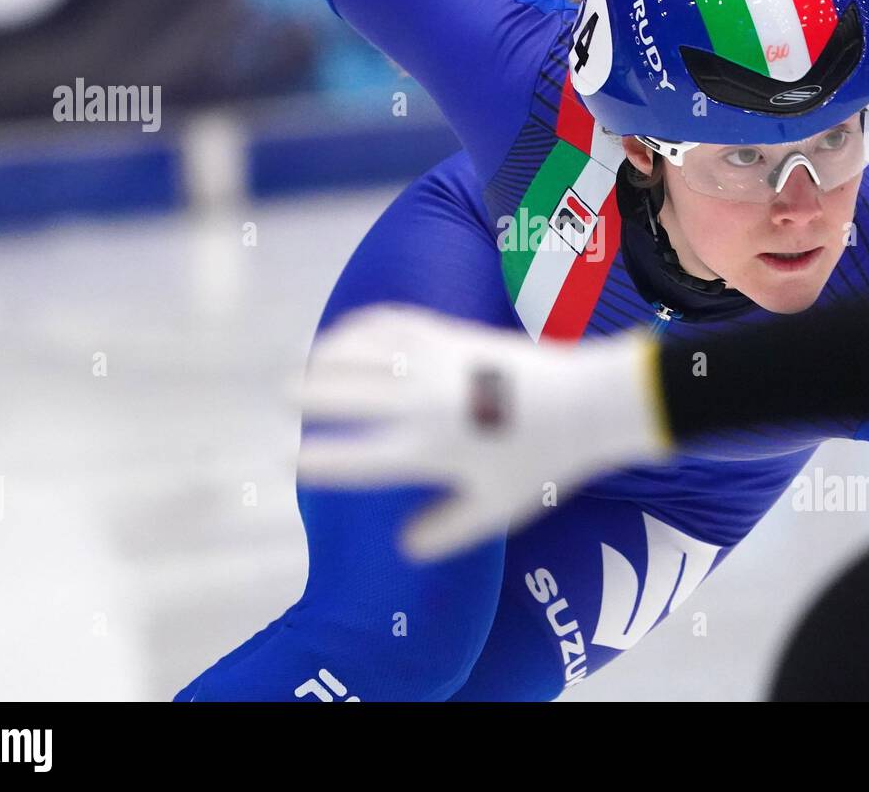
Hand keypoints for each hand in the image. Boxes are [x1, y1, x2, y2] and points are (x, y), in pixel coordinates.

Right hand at [295, 304, 671, 559]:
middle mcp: (425, 403)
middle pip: (348, 393)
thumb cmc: (543, 462)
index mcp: (431, 451)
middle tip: (280, 393)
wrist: (587, 402)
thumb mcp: (496, 509)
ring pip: (364, 349)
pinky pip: (393, 323)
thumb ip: (447, 530)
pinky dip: (363, 326)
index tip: (288, 461)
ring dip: (330, 353)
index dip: (319, 461)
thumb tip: (403, 545)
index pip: (358, 458)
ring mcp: (437, 362)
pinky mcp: (451, 334)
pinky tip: (350, 334)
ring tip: (310, 364)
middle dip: (308, 392)